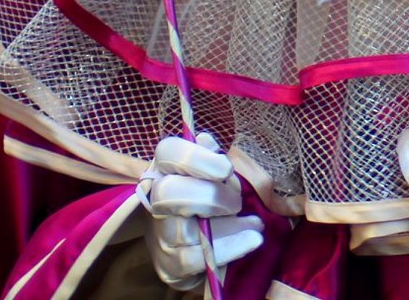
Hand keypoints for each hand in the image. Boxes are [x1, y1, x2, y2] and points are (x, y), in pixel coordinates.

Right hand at [139, 133, 264, 290]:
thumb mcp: (214, 175)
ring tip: (254, 224)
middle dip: (210, 196)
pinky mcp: (169, 266)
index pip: (167, 151)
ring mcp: (160, 235)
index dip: (196, 157)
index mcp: (165, 169)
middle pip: (168, 192)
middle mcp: (154, 200)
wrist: (192, 246)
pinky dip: (228, 250)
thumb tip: (206, 141)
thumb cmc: (208, 199)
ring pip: (183, 231)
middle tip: (236, 203)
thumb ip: (212, 158)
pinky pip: (192, 260)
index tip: (225, 169)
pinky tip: (251, 240)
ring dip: (227, 227)